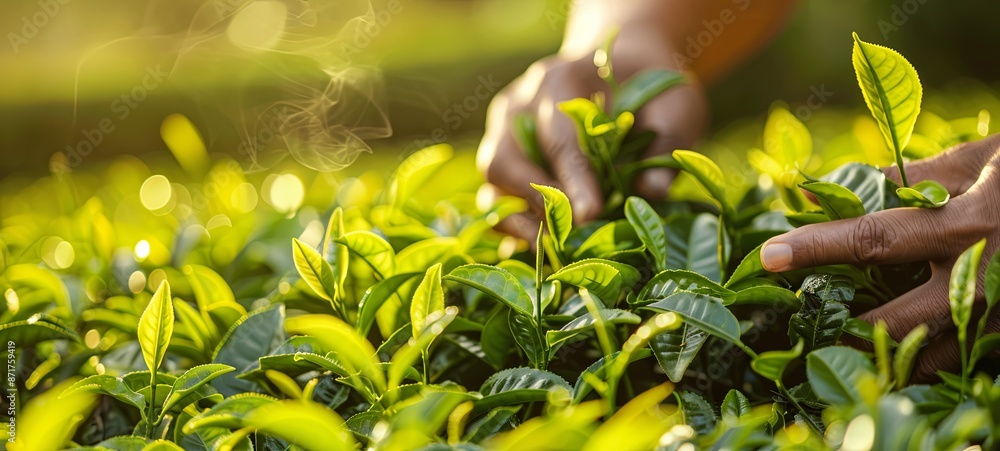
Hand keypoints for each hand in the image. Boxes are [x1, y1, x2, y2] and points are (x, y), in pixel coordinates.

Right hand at [476, 51, 707, 240]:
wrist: (621, 70)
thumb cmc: (648, 88)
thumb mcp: (672, 104)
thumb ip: (666, 141)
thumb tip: (652, 191)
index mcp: (558, 79)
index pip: (558, 137)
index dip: (573, 180)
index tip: (591, 215)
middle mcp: (518, 104)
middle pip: (505, 160)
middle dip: (538, 203)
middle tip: (574, 235)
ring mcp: (502, 131)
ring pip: (492, 182)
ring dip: (518, 219)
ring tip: (557, 245)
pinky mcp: (502, 158)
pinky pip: (493, 198)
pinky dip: (513, 225)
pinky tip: (544, 246)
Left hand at [760, 135, 999, 381]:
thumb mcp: (983, 158)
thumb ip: (916, 173)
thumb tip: (856, 180)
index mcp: (966, 225)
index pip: (872, 239)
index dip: (816, 247)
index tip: (767, 257)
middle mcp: (981, 279)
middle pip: (892, 324)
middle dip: (840, 333)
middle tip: (801, 330)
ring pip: (928, 358)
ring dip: (880, 357)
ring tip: (840, 350)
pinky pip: (963, 360)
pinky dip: (927, 359)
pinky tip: (900, 353)